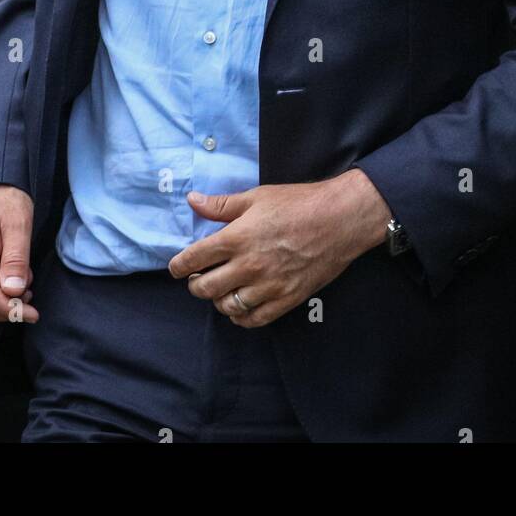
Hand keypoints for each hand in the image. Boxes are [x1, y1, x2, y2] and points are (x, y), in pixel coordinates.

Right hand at [0, 185, 37, 324]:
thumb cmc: (5, 202)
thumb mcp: (19, 226)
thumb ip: (16, 260)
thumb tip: (13, 292)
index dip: (12, 310)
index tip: (33, 314)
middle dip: (11, 306)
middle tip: (32, 292)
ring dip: (7, 298)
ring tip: (23, 275)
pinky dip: (0, 291)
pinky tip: (13, 275)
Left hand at [167, 169, 390, 326]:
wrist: (340, 219)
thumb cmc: (298, 203)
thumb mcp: (257, 196)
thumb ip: (222, 205)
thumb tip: (193, 201)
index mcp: (238, 237)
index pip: (195, 258)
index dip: (179, 265)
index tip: (176, 267)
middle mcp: (249, 265)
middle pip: (206, 287)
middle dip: (195, 285)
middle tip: (198, 279)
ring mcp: (268, 285)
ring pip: (228, 306)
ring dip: (218, 300)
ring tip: (221, 291)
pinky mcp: (287, 298)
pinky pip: (254, 319)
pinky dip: (241, 317)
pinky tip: (240, 307)